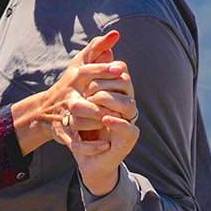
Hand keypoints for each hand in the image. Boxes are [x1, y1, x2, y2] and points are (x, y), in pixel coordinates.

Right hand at [10, 31, 124, 154]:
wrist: (46, 110)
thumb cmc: (70, 83)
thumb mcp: (81, 63)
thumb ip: (98, 49)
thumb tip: (116, 34)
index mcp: (73, 79)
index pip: (86, 72)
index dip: (101, 70)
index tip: (119, 70)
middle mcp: (67, 97)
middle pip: (80, 100)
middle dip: (99, 102)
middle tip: (121, 103)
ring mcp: (64, 116)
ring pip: (78, 121)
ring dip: (95, 123)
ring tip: (114, 122)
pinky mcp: (63, 133)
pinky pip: (75, 143)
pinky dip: (90, 146)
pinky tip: (106, 146)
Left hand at [58, 53, 139, 195]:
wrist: (87, 159)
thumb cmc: (83, 127)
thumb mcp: (80, 101)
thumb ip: (86, 76)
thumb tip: (93, 51)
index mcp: (117, 92)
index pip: (120, 71)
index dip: (106, 68)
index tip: (86, 71)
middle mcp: (126, 105)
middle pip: (126, 84)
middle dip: (104, 84)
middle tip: (86, 91)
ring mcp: (129, 122)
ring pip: (129, 105)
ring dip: (109, 101)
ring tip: (92, 101)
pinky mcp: (128, 140)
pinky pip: (130, 129)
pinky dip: (118, 123)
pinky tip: (105, 119)